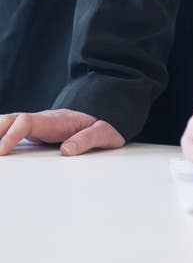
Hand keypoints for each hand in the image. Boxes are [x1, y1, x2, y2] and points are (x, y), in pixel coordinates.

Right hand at [0, 109, 124, 155]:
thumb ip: (87, 139)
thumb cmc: (107, 122)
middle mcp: (44, 119)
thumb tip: (67, 151)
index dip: (12, 135)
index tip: (2, 151)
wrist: (111, 111)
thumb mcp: (104, 132)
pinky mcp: (39, 131)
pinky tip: (0, 147)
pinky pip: (16, 130)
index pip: (27, 122)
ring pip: (11, 123)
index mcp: (57, 120)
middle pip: (12, 119)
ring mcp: (40, 124)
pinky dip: (3, 135)